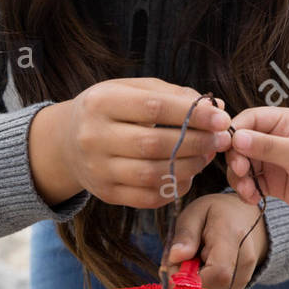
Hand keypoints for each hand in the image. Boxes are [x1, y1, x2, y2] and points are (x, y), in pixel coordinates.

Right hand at [31, 78, 231, 208]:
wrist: (66, 141)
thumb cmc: (112, 109)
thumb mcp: (135, 90)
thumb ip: (176, 95)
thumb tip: (219, 107)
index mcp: (102, 102)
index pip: (154, 107)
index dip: (193, 114)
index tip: (222, 118)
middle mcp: (94, 136)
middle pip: (155, 144)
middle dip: (197, 142)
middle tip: (222, 140)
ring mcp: (97, 169)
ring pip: (153, 174)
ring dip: (190, 167)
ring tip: (208, 156)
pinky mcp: (105, 194)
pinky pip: (148, 197)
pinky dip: (175, 188)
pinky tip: (188, 174)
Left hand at [161, 192, 268, 288]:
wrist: (243, 218)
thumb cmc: (214, 214)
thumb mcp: (194, 214)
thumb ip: (185, 235)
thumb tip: (175, 256)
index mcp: (232, 235)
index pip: (218, 271)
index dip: (190, 280)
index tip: (173, 270)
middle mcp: (245, 259)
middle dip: (187, 284)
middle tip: (180, 264)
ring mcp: (246, 276)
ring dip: (194, 288)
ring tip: (193, 265)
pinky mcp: (240, 288)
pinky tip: (202, 272)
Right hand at [224, 107, 288, 220]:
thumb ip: (267, 146)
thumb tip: (236, 137)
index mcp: (285, 121)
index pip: (250, 119)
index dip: (235, 131)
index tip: (228, 146)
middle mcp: (275, 138)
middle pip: (241, 143)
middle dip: (236, 158)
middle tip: (241, 171)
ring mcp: (272, 160)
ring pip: (242, 164)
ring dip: (239, 177)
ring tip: (248, 190)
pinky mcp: (272, 181)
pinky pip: (250, 182)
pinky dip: (247, 190)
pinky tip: (252, 198)